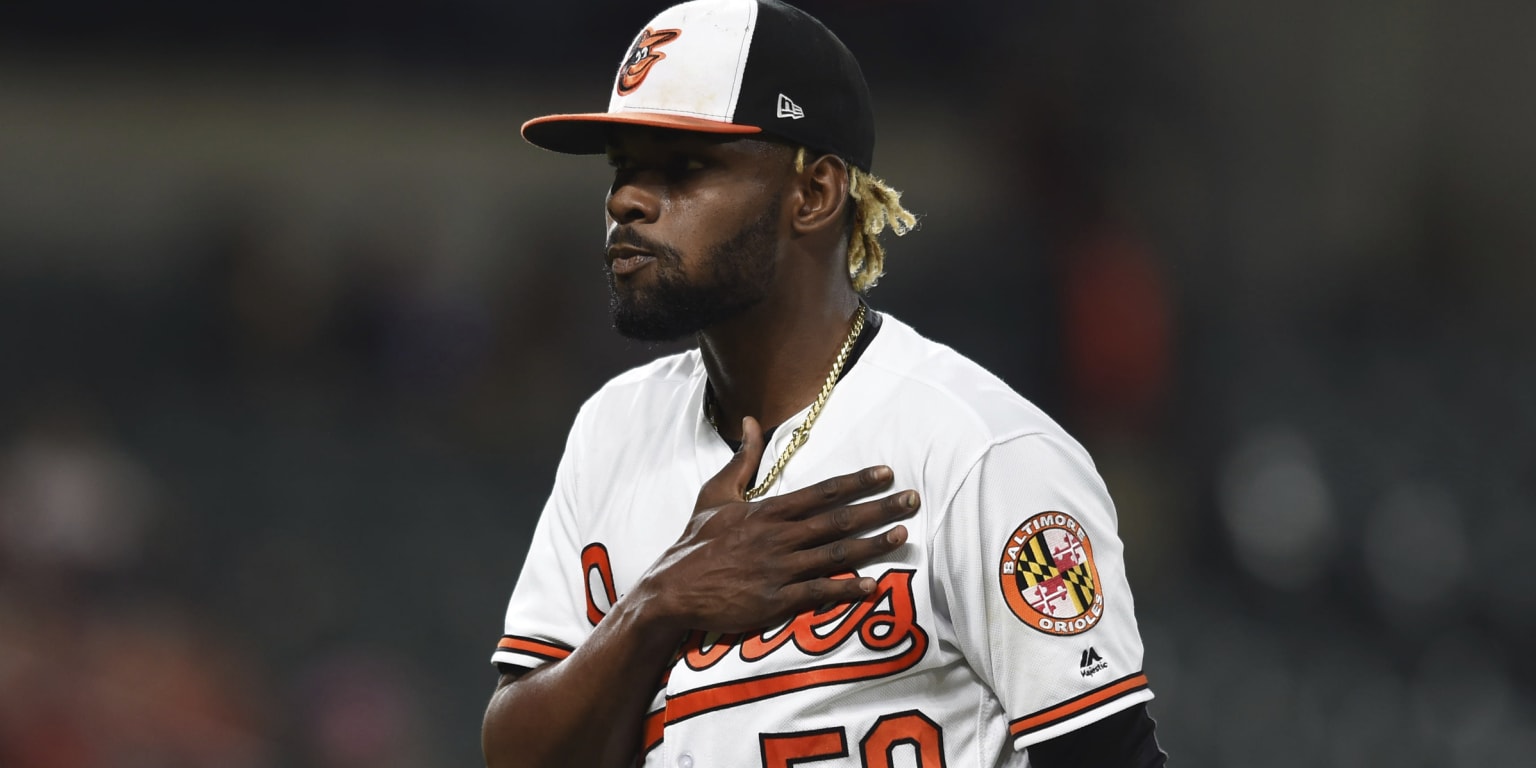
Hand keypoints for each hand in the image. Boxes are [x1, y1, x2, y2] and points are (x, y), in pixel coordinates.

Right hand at [633, 417, 919, 634]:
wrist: (671, 589)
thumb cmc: (696, 541)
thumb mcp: (716, 493)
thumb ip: (743, 458)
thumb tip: (752, 420)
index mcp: (768, 511)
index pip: (822, 491)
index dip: (857, 481)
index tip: (885, 473)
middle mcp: (779, 537)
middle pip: (839, 519)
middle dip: (879, 508)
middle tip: (913, 499)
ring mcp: (779, 569)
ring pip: (835, 554)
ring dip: (873, 545)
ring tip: (902, 535)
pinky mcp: (775, 600)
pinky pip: (818, 593)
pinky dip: (846, 589)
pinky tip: (871, 586)